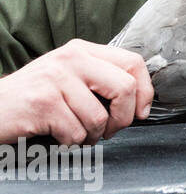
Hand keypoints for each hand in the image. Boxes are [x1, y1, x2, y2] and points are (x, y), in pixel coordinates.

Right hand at [0, 40, 152, 144]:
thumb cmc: (33, 98)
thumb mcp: (69, 77)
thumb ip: (101, 79)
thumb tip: (141, 99)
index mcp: (82, 50)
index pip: (133, 62)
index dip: (145, 91)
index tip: (141, 112)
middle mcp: (71, 59)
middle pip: (125, 88)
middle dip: (123, 119)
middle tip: (110, 130)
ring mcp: (56, 79)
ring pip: (100, 117)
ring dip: (93, 136)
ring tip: (77, 134)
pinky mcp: (43, 103)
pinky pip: (77, 132)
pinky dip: (71, 143)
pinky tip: (58, 136)